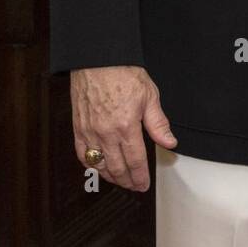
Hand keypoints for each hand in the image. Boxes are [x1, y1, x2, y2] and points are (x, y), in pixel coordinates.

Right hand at [71, 65, 176, 190]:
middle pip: (116, 167)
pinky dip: (90, 164)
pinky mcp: (78, 128)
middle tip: (134, 186)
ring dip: (110, 176)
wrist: (98, 60)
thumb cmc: (123, 73)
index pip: (135, 161)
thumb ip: (158, 124)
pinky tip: (98, 167)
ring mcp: (89, 132)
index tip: (144, 184)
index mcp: (126, 127)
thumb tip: (169, 142)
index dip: (140, 176)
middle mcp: (106, 133)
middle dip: (127, 180)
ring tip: (120, 180)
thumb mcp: (150, 96)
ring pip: (98, 164)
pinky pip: (82, 154)